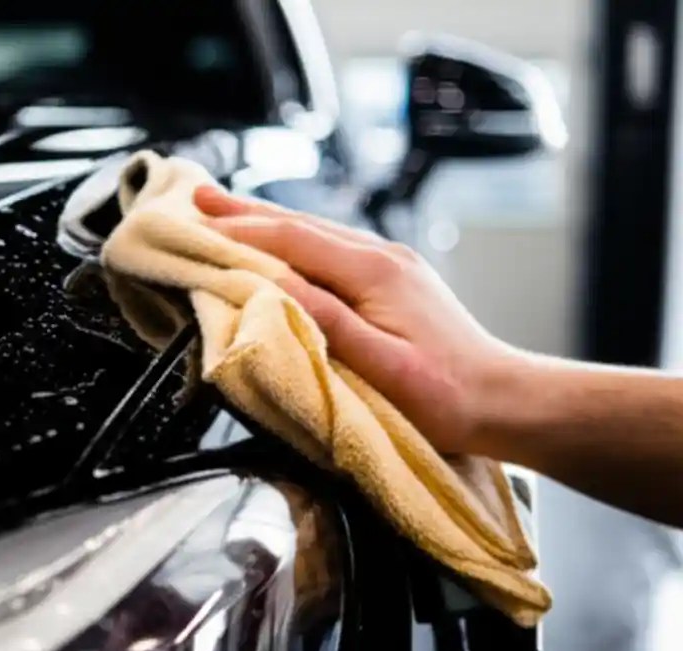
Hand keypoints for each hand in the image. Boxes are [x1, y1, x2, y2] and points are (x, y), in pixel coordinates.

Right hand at [194, 185, 519, 454]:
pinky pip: (332, 248)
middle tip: (197, 200)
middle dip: (245, 211)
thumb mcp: (382, 367)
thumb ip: (328, 319)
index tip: (197, 223)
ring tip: (226, 213)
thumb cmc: (447, 397)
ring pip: (316, 232)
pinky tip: (281, 243)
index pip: (293, 239)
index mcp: (375, 273)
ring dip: (267, 221)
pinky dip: (294, 240)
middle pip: (300, 224)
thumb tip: (275, 283)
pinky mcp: (395, 280)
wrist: (504, 400)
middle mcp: (383, 257)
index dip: (241, 229)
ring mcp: (391, 265)